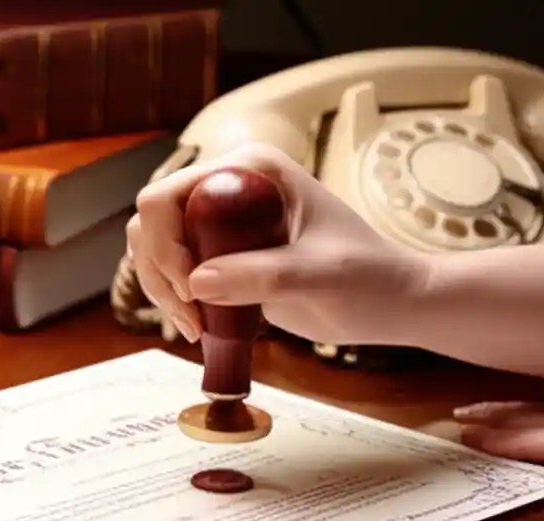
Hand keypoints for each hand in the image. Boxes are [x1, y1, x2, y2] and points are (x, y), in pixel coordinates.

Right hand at [126, 142, 431, 345]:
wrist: (391, 303)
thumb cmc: (368, 278)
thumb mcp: (319, 275)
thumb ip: (261, 275)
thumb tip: (196, 282)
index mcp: (251, 170)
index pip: (170, 194)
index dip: (164, 242)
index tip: (188, 288)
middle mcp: (228, 187)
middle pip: (152, 221)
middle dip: (158, 271)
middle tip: (191, 317)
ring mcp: (221, 220)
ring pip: (154, 247)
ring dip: (160, 289)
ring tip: (195, 327)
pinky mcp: (221, 254)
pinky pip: (173, 270)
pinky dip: (172, 299)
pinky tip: (197, 326)